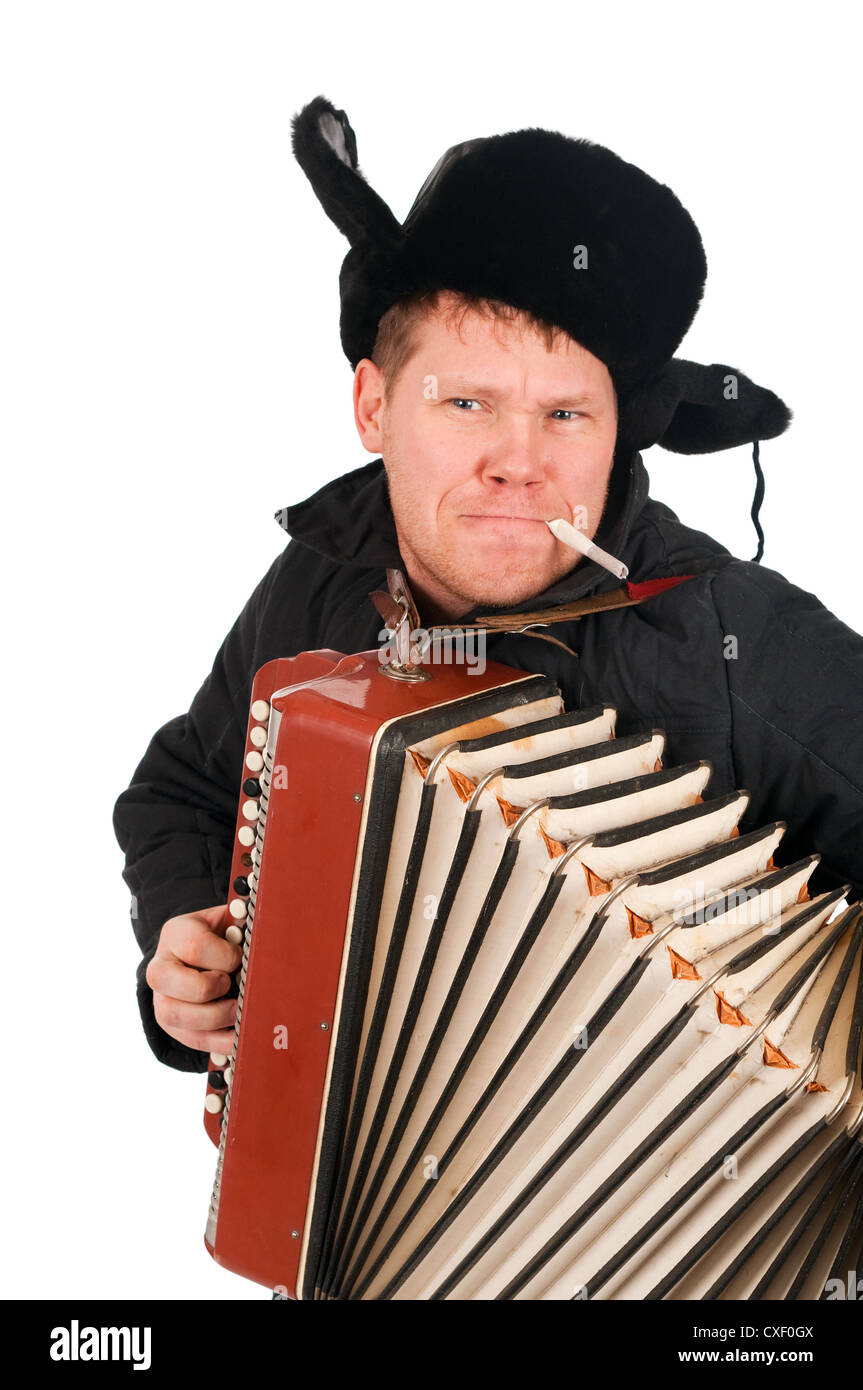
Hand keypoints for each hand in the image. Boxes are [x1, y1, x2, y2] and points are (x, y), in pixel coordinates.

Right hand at [146, 905, 242, 1055]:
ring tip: (240, 1011)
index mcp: (176, 934)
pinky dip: (220, 1042)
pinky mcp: (170, 1026)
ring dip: (217, 1018)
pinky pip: (191, 1040)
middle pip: (180, 984)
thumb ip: (242, 922)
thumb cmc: (217, 937)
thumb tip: (261, 928)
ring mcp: (161, 999)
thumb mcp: (226, 920)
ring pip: (177, 1016)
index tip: (240, 958)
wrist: (192, 955)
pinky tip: (239, 1037)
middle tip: (237, 986)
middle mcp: (160, 968)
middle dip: (215, 989)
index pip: (195, 946)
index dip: (225, 957)